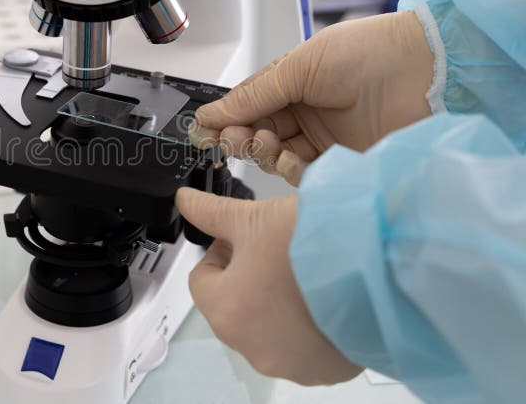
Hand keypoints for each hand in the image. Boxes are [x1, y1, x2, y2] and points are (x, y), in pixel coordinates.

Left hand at [176, 187, 361, 384]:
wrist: (385, 267)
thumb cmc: (317, 244)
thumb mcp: (254, 218)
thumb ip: (212, 213)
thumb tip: (187, 202)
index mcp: (226, 310)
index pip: (201, 279)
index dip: (222, 252)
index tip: (246, 239)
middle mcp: (251, 346)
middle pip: (233, 305)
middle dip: (248, 278)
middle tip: (278, 251)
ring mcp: (288, 363)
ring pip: (266, 328)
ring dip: (277, 303)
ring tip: (306, 272)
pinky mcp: (322, 369)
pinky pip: (301, 347)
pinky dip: (307, 326)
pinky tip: (325, 296)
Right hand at [189, 11, 433, 185]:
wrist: (426, 74)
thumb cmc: (370, 54)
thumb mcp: (299, 66)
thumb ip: (254, 94)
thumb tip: (212, 112)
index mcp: (294, 81)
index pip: (248, 105)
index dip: (225, 119)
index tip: (204, 131)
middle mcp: (307, 110)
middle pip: (257, 132)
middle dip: (240, 137)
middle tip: (236, 138)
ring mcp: (324, 137)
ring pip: (275, 155)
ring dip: (263, 153)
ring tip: (268, 145)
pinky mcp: (341, 162)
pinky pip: (302, 174)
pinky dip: (290, 170)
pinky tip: (293, 159)